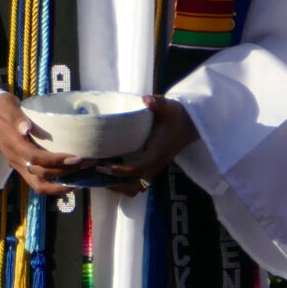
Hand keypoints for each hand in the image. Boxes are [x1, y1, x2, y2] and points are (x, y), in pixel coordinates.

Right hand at [0, 93, 84, 196]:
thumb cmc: (0, 108)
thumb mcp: (7, 107)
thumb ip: (17, 118)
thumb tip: (26, 128)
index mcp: (14, 145)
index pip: (37, 159)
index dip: (57, 161)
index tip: (77, 158)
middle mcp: (16, 159)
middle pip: (41, 176)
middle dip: (65, 173)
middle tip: (87, 165)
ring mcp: (18, 165)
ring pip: (38, 185)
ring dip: (59, 186)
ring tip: (79, 180)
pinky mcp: (22, 166)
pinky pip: (38, 182)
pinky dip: (53, 185)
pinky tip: (68, 181)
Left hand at [81, 97, 199, 194]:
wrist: (191, 124)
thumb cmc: (176, 115)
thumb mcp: (168, 107)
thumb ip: (158, 103)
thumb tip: (147, 99)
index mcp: (156, 154)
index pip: (136, 169)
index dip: (119, 170)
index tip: (103, 166)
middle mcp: (154, 165)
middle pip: (133, 186)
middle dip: (114, 184)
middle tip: (96, 173)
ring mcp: (153, 168)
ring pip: (134, 188)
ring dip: (118, 187)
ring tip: (99, 176)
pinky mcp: (151, 167)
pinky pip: (136, 182)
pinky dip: (123, 183)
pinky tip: (108, 171)